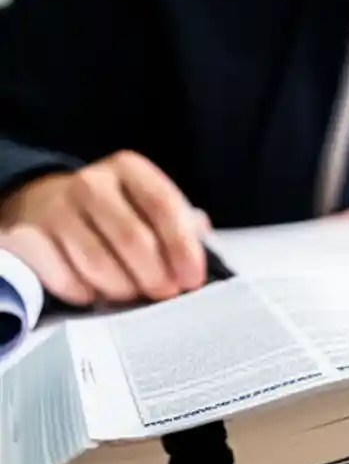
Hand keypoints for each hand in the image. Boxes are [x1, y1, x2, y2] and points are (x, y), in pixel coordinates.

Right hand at [0, 150, 208, 305]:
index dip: (182, 246)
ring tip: (132, 292)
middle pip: (131, 238)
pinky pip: (65, 279)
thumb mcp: (146, 203)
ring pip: (98, 264)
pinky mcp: (26, 238)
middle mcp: (90, 183)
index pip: (163, 205)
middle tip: (165, 293)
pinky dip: (87, 294)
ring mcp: (55, 209)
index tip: (192, 279)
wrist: (42, 202)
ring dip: (123, 288)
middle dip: (155, 275)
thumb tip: (205, 249)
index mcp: (128, 169)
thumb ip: (179, 222)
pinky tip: (96, 292)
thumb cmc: (113, 210)